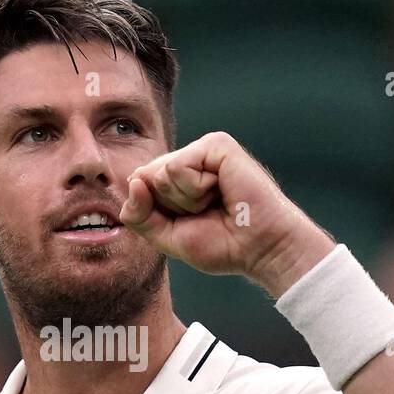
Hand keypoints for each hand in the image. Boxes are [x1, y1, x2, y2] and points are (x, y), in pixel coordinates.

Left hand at [117, 131, 335, 296]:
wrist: (260, 249)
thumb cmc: (222, 245)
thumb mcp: (167, 236)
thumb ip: (139, 215)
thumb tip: (132, 180)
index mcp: (179, 179)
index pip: (139, 186)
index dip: (155, 212)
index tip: (190, 222)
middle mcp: (190, 160)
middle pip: (146, 178)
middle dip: (170, 206)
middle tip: (205, 213)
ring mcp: (204, 149)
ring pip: (161, 173)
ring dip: (185, 200)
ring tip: (215, 202)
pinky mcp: (217, 145)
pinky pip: (178, 166)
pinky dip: (194, 189)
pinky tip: (220, 191)